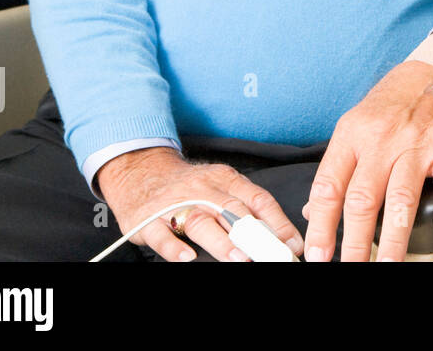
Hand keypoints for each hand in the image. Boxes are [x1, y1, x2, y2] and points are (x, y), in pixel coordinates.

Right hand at [97, 146, 302, 261]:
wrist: (140, 173)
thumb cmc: (189, 186)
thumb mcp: (221, 186)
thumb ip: (247, 207)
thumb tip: (281, 236)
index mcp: (226, 180)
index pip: (258, 200)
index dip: (278, 222)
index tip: (292, 244)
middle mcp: (203, 190)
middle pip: (233, 211)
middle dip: (255, 234)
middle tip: (271, 253)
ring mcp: (175, 204)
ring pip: (201, 222)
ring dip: (222, 242)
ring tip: (239, 259)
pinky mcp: (148, 220)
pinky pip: (162, 234)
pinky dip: (174, 247)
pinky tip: (188, 258)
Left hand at [302, 61, 432, 261]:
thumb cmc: (396, 99)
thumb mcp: (355, 124)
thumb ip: (337, 166)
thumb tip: (313, 208)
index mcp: (352, 135)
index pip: (328, 187)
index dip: (320, 225)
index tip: (318, 254)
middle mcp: (381, 140)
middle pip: (361, 199)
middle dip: (354, 243)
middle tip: (352, 267)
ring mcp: (417, 144)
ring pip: (400, 199)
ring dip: (394, 239)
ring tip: (389, 263)